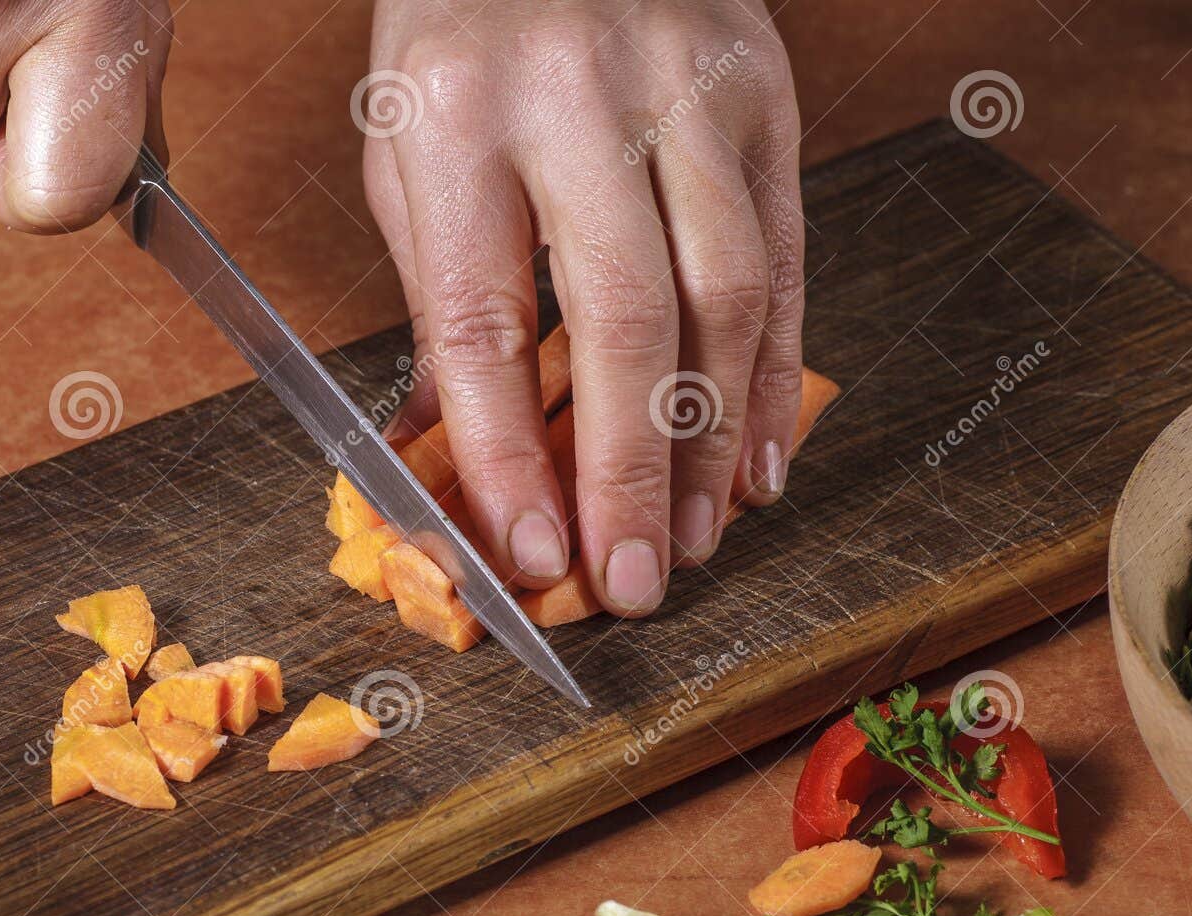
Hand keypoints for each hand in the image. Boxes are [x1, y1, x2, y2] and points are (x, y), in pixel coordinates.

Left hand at [362, 0, 802, 616]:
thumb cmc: (464, 30)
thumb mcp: (404, 143)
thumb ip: (440, 290)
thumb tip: (461, 450)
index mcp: (456, 113)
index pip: (482, 319)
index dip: (507, 454)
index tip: (525, 554)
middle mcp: (580, 99)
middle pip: (625, 319)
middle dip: (631, 475)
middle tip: (632, 584)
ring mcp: (688, 92)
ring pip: (725, 296)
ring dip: (711, 444)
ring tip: (692, 542)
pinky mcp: (765, 96)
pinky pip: (787, 256)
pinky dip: (774, 374)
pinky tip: (756, 461)